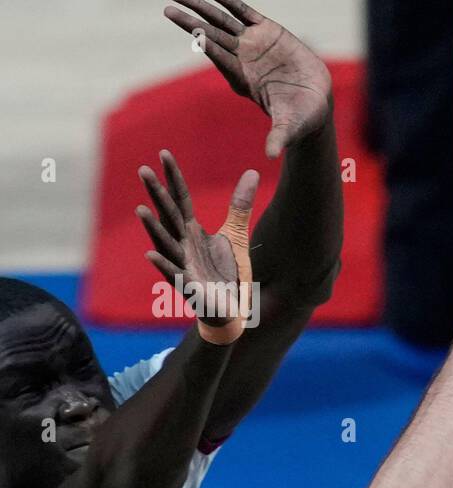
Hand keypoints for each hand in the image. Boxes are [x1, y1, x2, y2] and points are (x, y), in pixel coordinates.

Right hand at [136, 150, 259, 327]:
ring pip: (165, 243)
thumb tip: (251, 172)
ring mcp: (183, 265)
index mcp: (192, 231)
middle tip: (143, 169)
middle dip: (156, 194)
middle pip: (168, 215)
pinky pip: (173, 274)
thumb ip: (239, 204)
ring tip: (140, 209)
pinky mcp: (189, 286)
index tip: (163, 153)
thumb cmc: (226, 272)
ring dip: (153, 227)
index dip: (173, 178)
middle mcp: (183, 245)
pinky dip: (163, 264)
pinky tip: (150, 254)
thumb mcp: (235, 234)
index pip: (180, 199)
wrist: (229, 309)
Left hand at [164, 0, 332, 157]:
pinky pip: (244, 11)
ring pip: (222, 21)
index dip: (207, 45)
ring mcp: (252, 44)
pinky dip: (230, 0)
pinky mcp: (267, 31)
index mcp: (243, 80)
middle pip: (212, 36)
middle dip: (190, 22)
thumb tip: (272, 156)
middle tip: (168, 10)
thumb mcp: (290, 127)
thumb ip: (279, 137)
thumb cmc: (301, 118)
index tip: (194, 33)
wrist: (316, 102)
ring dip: (202, 7)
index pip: (221, 59)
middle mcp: (242, 59)